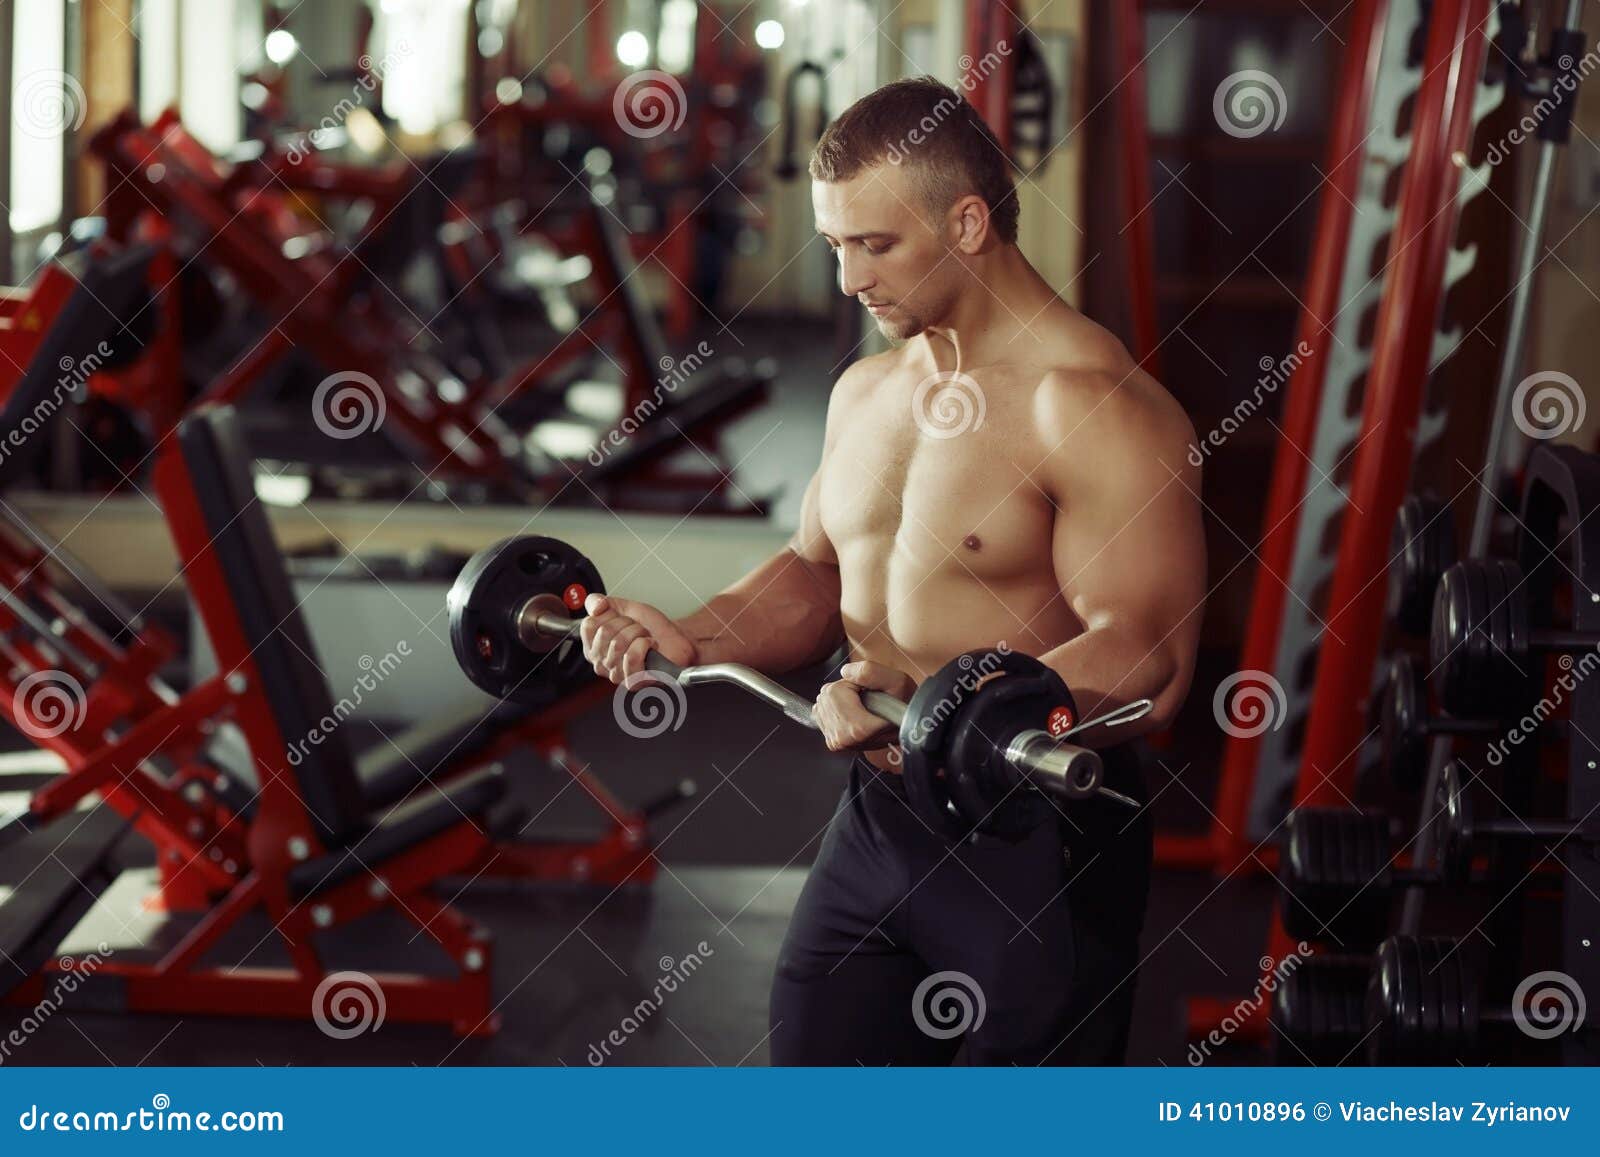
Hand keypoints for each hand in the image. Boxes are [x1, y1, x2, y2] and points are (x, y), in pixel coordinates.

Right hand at [579, 593, 696, 684]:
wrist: (674, 638)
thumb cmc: (651, 628)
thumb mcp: (622, 607)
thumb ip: (600, 603)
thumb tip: (594, 606)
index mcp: (593, 647)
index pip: (589, 625)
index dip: (610, 614)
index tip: (623, 618)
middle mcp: (601, 664)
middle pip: (604, 632)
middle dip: (627, 623)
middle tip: (638, 628)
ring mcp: (616, 674)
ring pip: (618, 643)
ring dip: (638, 633)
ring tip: (645, 637)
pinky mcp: (633, 681)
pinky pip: (631, 657)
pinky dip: (645, 644)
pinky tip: (650, 645)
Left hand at [813, 660, 917, 753]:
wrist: (906, 728)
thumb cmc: (905, 706)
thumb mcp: (896, 681)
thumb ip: (869, 672)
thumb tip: (844, 672)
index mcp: (857, 728)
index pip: (838, 688)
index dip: (857, 684)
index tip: (872, 695)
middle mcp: (843, 738)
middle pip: (828, 694)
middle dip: (846, 690)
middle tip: (867, 700)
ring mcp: (836, 742)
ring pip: (823, 701)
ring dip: (840, 699)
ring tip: (862, 708)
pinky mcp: (832, 742)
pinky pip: (821, 711)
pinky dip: (835, 707)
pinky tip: (852, 713)